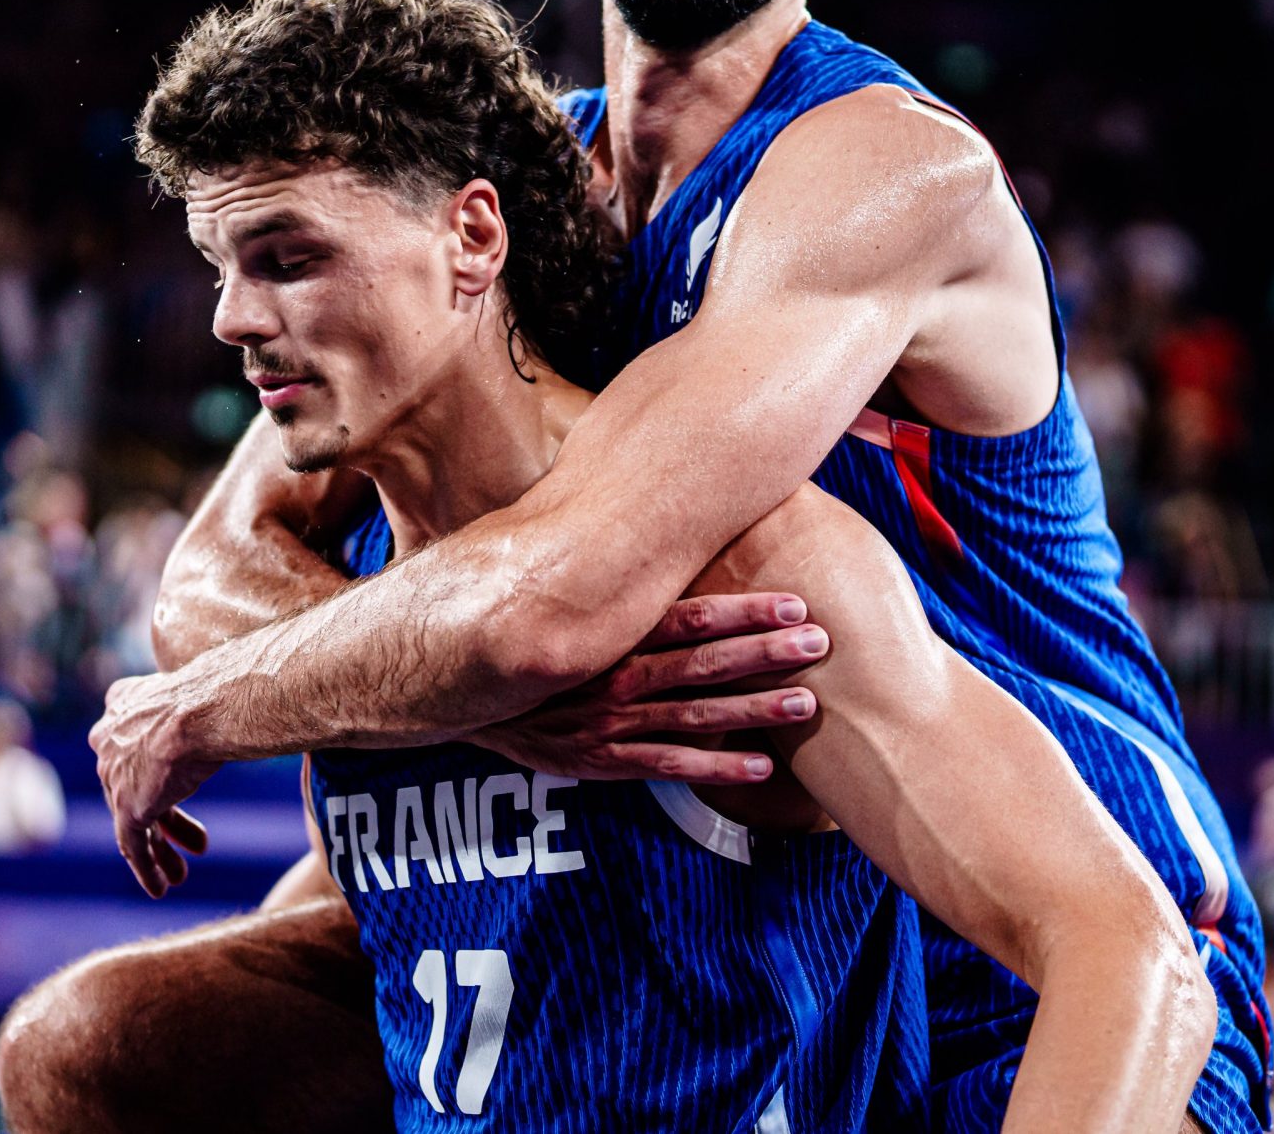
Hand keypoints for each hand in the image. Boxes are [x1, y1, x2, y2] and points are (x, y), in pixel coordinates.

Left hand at [89, 672, 216, 898]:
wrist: (201, 713)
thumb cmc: (217, 696)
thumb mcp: (205, 696)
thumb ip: (206, 708)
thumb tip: (252, 705)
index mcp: (122, 704)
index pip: (136, 745)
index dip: (158, 771)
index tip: (180, 789)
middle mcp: (110, 739)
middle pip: (137, 786)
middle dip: (166, 817)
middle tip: (197, 840)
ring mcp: (115, 774)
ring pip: (137, 820)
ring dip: (160, 849)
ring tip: (180, 875)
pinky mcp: (125, 806)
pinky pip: (133, 845)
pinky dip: (146, 869)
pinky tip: (160, 889)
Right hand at [468, 593, 825, 783]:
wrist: (455, 688)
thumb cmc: (523, 629)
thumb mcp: (554, 591)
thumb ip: (604, 564)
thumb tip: (642, 504)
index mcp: (609, 630)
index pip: (685, 617)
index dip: (742, 611)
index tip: (793, 602)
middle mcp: (612, 675)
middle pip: (700, 665)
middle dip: (763, 654)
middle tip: (818, 642)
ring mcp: (606, 722)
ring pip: (691, 717)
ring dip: (752, 711)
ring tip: (805, 704)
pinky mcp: (599, 760)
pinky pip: (664, 767)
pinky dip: (714, 769)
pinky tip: (761, 767)